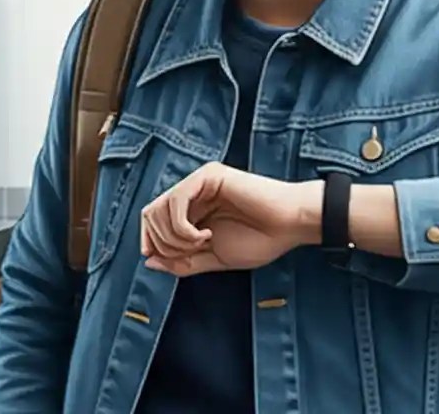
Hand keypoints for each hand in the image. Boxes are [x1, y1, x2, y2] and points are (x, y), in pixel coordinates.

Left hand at [139, 162, 321, 276]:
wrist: (289, 226)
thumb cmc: (259, 240)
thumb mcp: (213, 258)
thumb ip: (182, 261)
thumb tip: (149, 262)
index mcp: (192, 210)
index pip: (152, 222)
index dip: (150, 243)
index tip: (163, 261)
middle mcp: (192, 192)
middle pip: (150, 215)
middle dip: (163, 243)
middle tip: (190, 253)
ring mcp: (199, 182)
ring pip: (159, 209)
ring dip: (174, 237)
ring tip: (202, 244)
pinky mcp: (208, 176)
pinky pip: (176, 200)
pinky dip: (182, 226)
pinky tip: (205, 235)